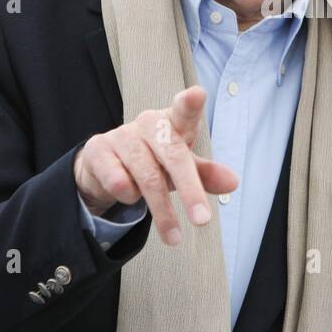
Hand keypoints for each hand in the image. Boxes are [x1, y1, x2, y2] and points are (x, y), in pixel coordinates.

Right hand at [73, 86, 237, 245]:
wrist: (105, 167)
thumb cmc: (153, 161)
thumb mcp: (182, 168)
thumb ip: (206, 174)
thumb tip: (233, 182)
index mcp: (172, 123)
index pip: (184, 110)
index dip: (190, 103)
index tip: (197, 94)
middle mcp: (148, 123)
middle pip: (172, 156)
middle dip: (190, 191)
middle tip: (202, 221)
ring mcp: (121, 135)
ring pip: (147, 177)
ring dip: (162, 211)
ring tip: (173, 236)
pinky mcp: (98, 150)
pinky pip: (118, 183)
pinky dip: (129, 198)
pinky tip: (130, 197)